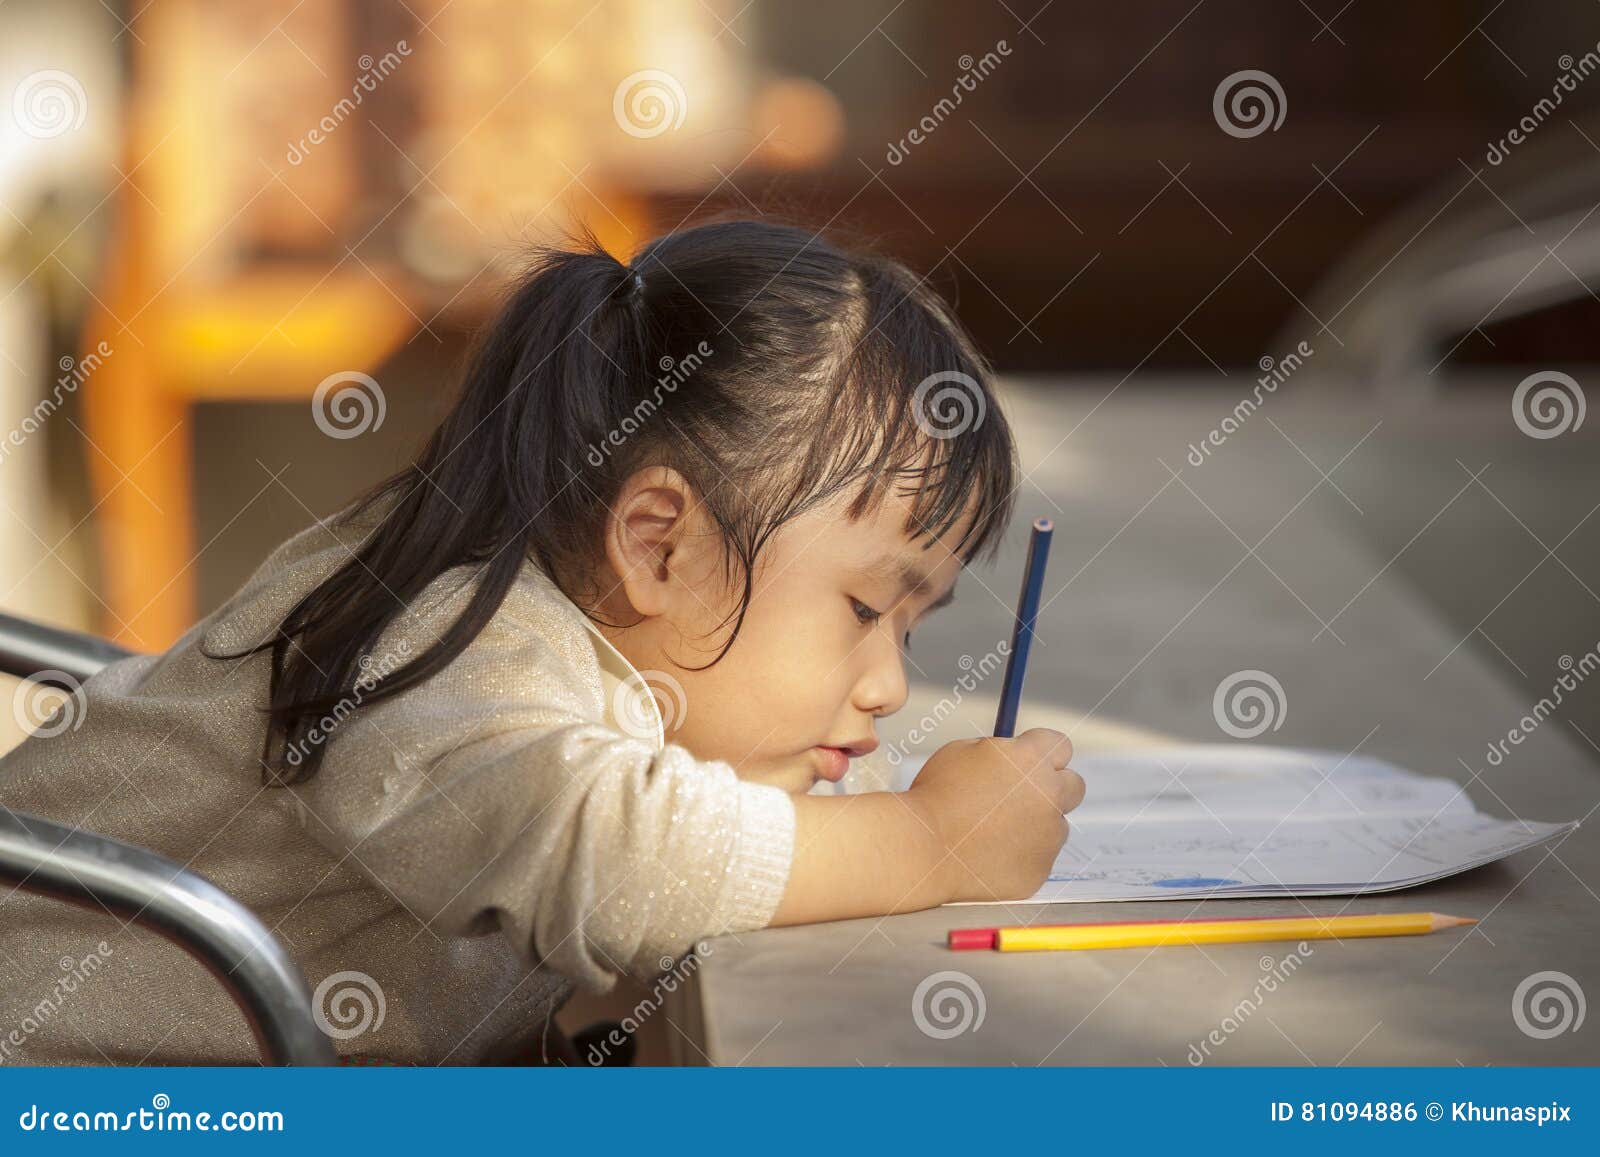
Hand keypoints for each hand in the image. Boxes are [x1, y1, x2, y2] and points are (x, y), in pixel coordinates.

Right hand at [907, 728, 1083, 902]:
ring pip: (1053, 825)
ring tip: (989, 830)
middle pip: (1074, 785)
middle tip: (1024, 792)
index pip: (1060, 745)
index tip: (1031, 758)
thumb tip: (1014, 754)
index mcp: (1030, 760)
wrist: (921, 849)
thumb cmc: (933, 797)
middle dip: (1053, 785)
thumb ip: (998, 751)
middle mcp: (1050, 796)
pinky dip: (1019, 855)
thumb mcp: (961, 752)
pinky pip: (1038, 857)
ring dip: (1033, 824)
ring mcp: (1048, 837)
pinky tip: (986, 854)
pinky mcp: (1040, 870)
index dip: (1042, 751)